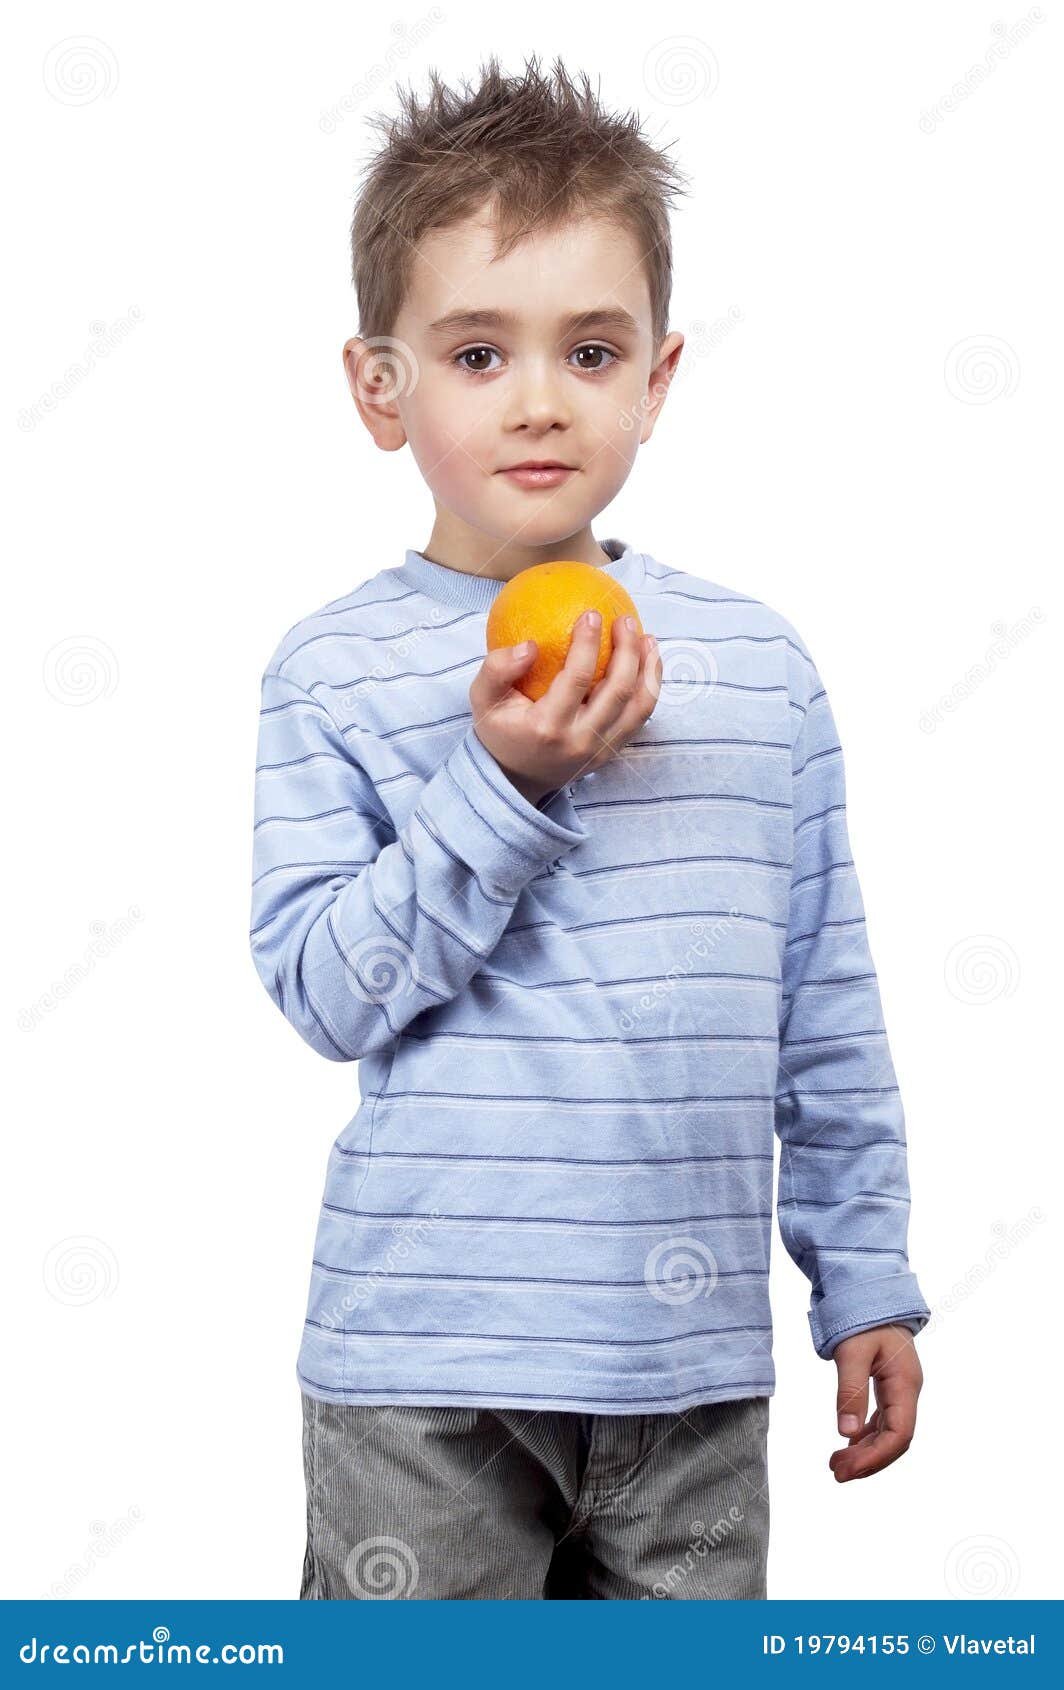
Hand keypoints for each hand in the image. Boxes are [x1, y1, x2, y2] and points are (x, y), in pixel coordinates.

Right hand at [469, 610, 661, 804]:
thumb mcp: (483, 699)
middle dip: (627, 650)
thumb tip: (530, 645)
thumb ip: (496, 669)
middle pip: (617, 691)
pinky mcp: (612, 752)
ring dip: (648, 668)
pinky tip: (648, 662)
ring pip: (639, 706)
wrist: (516, 778)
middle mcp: (580, 741)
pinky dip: (649, 687)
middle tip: (624, 620)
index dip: (588, 644)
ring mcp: (600, 750)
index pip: (576, 679)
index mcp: (548, 727)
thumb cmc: (500, 729)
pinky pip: (640, 718)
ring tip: (647, 637)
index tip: (591, 614)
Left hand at [828, 1324, 923, 1482]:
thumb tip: (845, 1433)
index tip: (847, 1469)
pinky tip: (847, 1443)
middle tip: (836, 1472)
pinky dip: (865, 1436)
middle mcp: (907, 1391)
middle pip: (895, 1440)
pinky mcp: (889, 1387)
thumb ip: (850, 1391)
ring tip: (836, 1463)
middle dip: (868, 1461)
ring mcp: (900, 1390)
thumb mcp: (852, 1351)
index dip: (875, 1457)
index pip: (899, 1435)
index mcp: (905, 1384)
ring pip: (889, 1433)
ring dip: (866, 1452)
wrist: (872, 1291)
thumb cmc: (864, 1316)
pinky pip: (882, 1421)